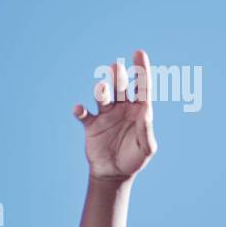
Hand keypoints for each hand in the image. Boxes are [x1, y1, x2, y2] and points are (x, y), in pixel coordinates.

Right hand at [73, 49, 157, 181]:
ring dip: (101, 91)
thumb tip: (146, 111)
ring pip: (102, 97)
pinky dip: (80, 110)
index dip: (141, 69)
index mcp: (139, 110)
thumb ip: (146, 130)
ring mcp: (106, 115)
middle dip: (119, 77)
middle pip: (121, 87)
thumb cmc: (134, 159)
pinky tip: (79, 109)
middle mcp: (122, 108)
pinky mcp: (91, 125)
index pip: (142, 86)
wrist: (114, 173)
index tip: (138, 52)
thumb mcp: (146, 148)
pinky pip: (84, 114)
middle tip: (116, 67)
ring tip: (101, 88)